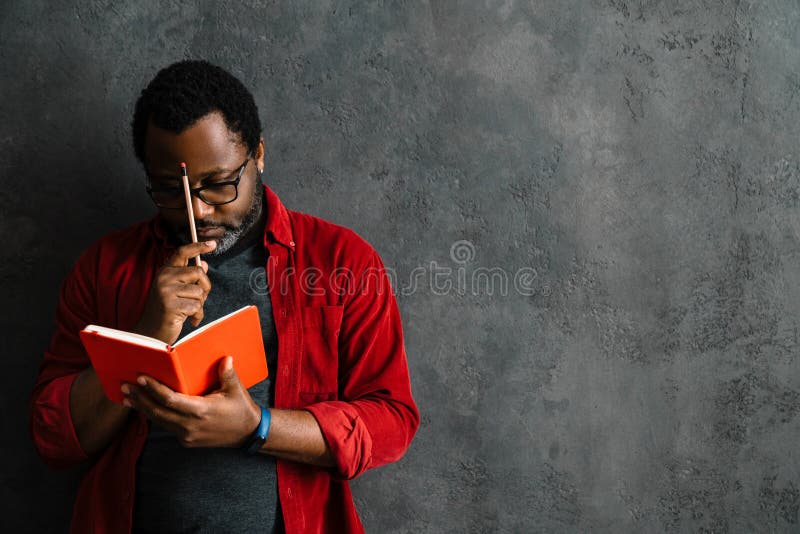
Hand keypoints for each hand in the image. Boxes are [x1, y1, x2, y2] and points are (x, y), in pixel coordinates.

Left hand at [120, 356, 261, 448]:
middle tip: (125, 386)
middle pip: (158, 413)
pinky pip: (166, 427)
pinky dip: (155, 416)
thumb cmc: (241, 409)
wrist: (247, 433)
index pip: (170, 400)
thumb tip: (225, 358)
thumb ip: (227, 374)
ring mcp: (187, 436)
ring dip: (143, 408)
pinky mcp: (186, 441)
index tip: (141, 378)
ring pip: (159, 421)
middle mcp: (190, 426)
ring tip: (128, 397)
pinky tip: (146, 407)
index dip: (154, 389)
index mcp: (201, 411)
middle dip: (140, 399)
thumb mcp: (236, 390)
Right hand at [133, 240, 215, 344]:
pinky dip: (196, 316)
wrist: (151, 333)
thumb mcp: (178, 291)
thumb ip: (190, 278)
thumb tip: (204, 264)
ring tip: (188, 312)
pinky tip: (188, 320)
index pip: (182, 252)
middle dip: (205, 287)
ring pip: (199, 292)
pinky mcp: (170, 305)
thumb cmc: (167, 311)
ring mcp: (165, 291)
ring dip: (199, 305)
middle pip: (198, 272)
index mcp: (165, 271)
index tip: (213, 244)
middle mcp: (164, 278)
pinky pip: (196, 307)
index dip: (198, 246)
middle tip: (199, 299)